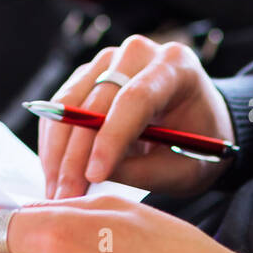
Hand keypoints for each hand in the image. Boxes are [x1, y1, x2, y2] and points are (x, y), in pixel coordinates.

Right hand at [39, 34, 234, 200]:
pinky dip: (54, 142)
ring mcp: (110, 60)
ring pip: (69, 103)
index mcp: (176, 67)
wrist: (198, 120)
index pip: (136, 97)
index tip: (93, 176)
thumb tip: (91, 174)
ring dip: (57, 151)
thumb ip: (143, 171)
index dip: (111, 137)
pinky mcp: (88, 73)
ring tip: (57, 193)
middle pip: (96, 101)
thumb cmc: (198, 144)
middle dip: (77, 155)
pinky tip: (56, 173)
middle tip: (66, 198)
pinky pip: (61, 107)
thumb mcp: (185, 167)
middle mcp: (139, 53)